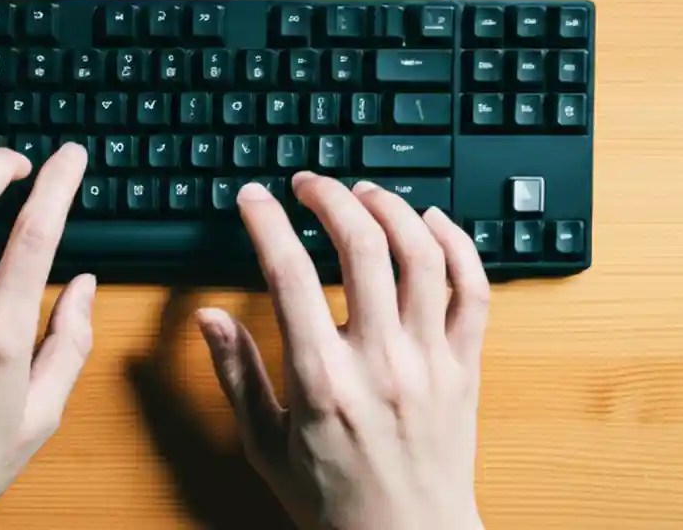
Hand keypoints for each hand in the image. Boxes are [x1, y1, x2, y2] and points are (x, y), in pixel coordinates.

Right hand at [196, 172, 488, 529]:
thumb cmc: (334, 501)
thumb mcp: (265, 445)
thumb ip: (236, 375)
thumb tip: (208, 317)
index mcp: (322, 381)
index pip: (288, 274)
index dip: (267, 222)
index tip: (254, 198)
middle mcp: (381, 362)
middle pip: (362, 247)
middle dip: (330, 197)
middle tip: (308, 184)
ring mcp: (431, 361)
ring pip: (422, 255)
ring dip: (391, 208)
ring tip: (363, 192)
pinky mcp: (466, 367)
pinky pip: (475, 290)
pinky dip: (458, 244)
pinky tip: (431, 221)